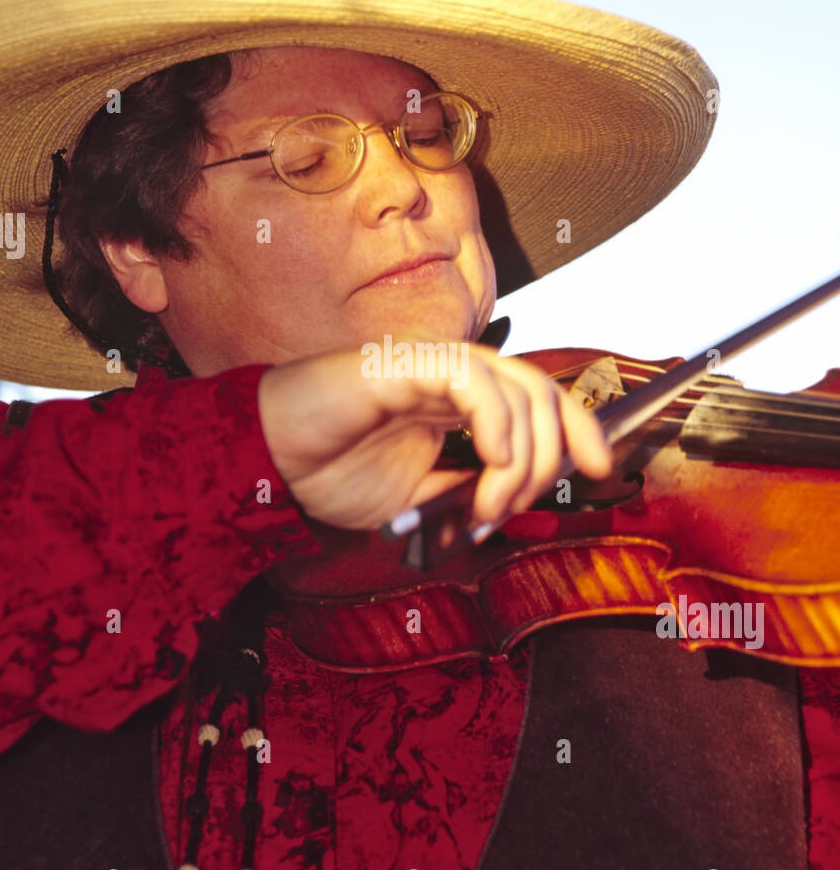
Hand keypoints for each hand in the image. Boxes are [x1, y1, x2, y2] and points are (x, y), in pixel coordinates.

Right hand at [257, 341, 612, 532]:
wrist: (268, 460)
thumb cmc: (329, 472)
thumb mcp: (419, 501)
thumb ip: (466, 493)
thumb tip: (515, 503)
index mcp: (457, 402)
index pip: (539, 397)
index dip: (579, 425)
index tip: (600, 467)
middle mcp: (452, 376)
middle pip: (542, 390)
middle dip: (558, 451)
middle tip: (516, 505)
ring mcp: (429, 366)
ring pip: (518, 387)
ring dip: (523, 458)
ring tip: (491, 504)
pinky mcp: (403, 364)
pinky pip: (474, 381)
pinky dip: (498, 428)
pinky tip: (488, 467)